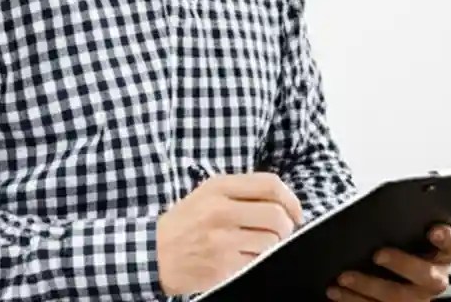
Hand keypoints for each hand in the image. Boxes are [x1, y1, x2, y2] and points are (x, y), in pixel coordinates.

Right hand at [156, 172, 304, 295]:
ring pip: (271, 241)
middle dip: (287, 226)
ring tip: (257, 245)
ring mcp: (223, 239)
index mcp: (218, 187)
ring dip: (272, 245)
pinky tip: (244, 257)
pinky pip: (258, 261)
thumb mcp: (206, 195)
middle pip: (276, 215)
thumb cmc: (184, 224)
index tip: (295, 211)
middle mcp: (221, 210)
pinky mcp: (224, 265)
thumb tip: (282, 202)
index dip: (290, 199)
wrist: (155, 253)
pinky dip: (258, 260)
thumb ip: (240, 192)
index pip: (269, 185)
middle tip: (281, 232)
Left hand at [328, 225, 450, 301]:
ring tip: (345, 276)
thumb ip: (398, 219)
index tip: (434, 229)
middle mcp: (433, 278)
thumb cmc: (392, 242)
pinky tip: (336, 290)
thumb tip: (381, 205)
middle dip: (403, 264)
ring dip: (369, 287)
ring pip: (399, 299)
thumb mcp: (398, 228)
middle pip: (429, 278)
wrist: (380, 266)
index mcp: (441, 254)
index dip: (448, 239)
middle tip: (378, 254)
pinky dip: (353, 300)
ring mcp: (416, 298)